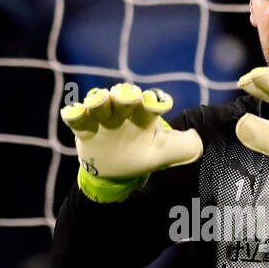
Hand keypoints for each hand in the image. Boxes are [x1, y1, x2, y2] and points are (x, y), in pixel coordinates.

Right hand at [61, 83, 202, 202]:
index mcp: (144, 116)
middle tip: (130, 96)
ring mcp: (102, 119)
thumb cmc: (142, 154)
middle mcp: (123, 113)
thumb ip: (183, 148)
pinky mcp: (84, 129)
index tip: (161, 104)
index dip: (156, 102)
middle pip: (124, 98)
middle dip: (127, 95)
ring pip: (99, 104)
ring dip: (99, 100)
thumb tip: (197, 139)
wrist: (114, 172)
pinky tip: (72, 112)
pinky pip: (77, 119)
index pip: (151, 105)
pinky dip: (73, 114)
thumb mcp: (163, 154)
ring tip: (99, 101)